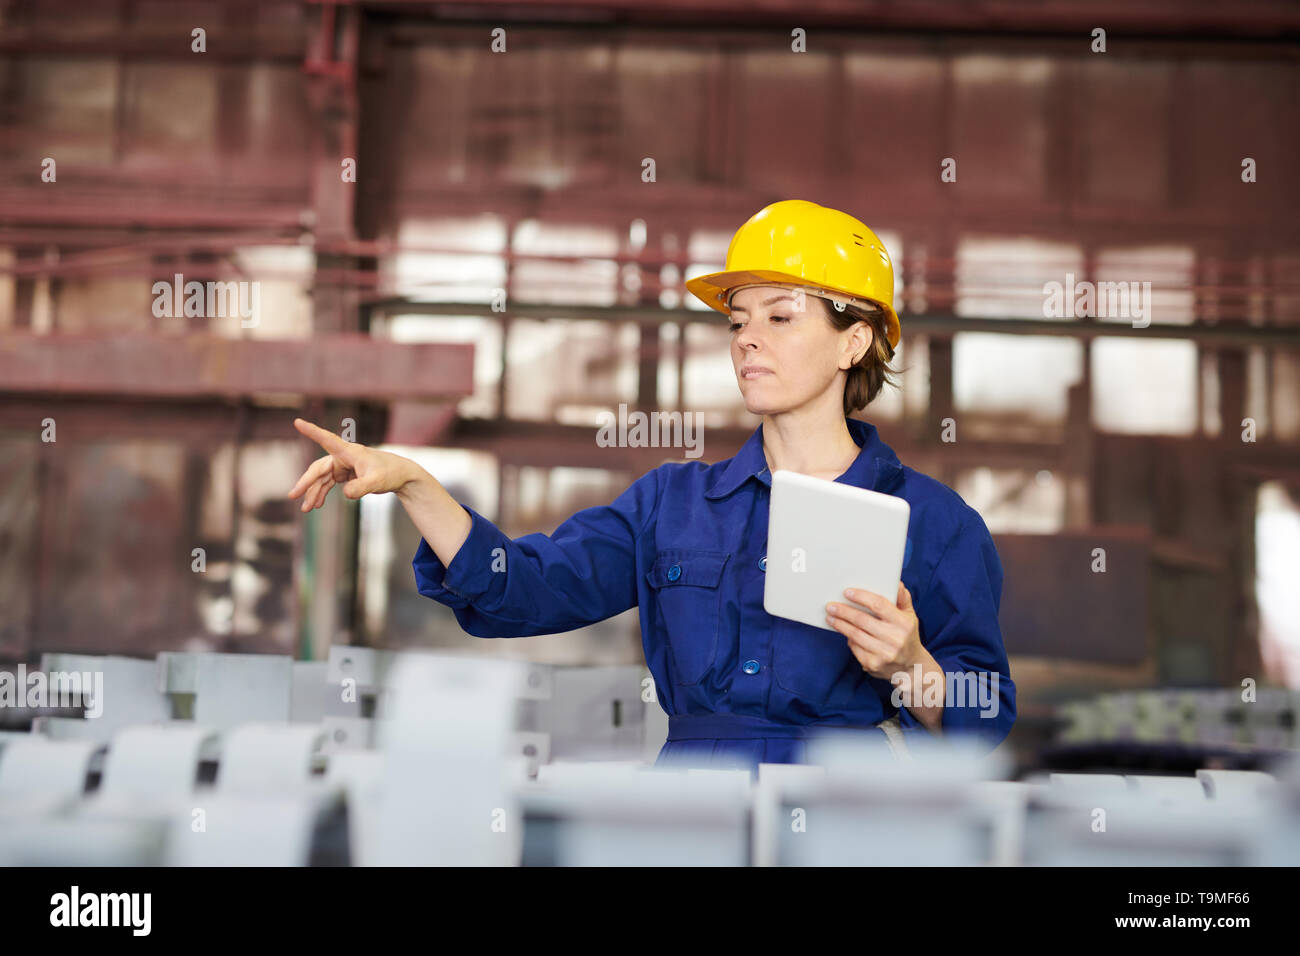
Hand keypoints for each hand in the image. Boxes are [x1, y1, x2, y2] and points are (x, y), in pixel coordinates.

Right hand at [287, 418, 420, 510]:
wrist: (400, 475)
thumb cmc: (390, 473)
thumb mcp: (377, 481)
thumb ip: (361, 487)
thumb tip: (345, 494)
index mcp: (349, 452)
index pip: (327, 439)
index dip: (312, 431)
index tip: (298, 422)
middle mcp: (343, 457)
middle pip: (319, 468)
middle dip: (306, 483)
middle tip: (293, 496)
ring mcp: (342, 466)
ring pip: (321, 479)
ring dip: (313, 492)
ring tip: (306, 509)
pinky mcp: (345, 474)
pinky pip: (328, 483)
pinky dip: (321, 493)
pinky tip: (316, 504)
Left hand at [825, 581, 923, 679]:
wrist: (911, 667)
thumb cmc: (907, 636)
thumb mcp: (910, 616)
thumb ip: (903, 598)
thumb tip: (896, 583)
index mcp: (904, 623)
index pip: (879, 605)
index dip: (861, 597)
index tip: (846, 592)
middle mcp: (895, 639)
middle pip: (862, 620)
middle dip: (844, 611)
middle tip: (831, 606)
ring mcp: (884, 653)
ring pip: (855, 635)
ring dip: (840, 624)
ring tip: (830, 617)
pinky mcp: (873, 664)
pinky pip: (855, 647)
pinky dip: (848, 638)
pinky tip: (843, 631)